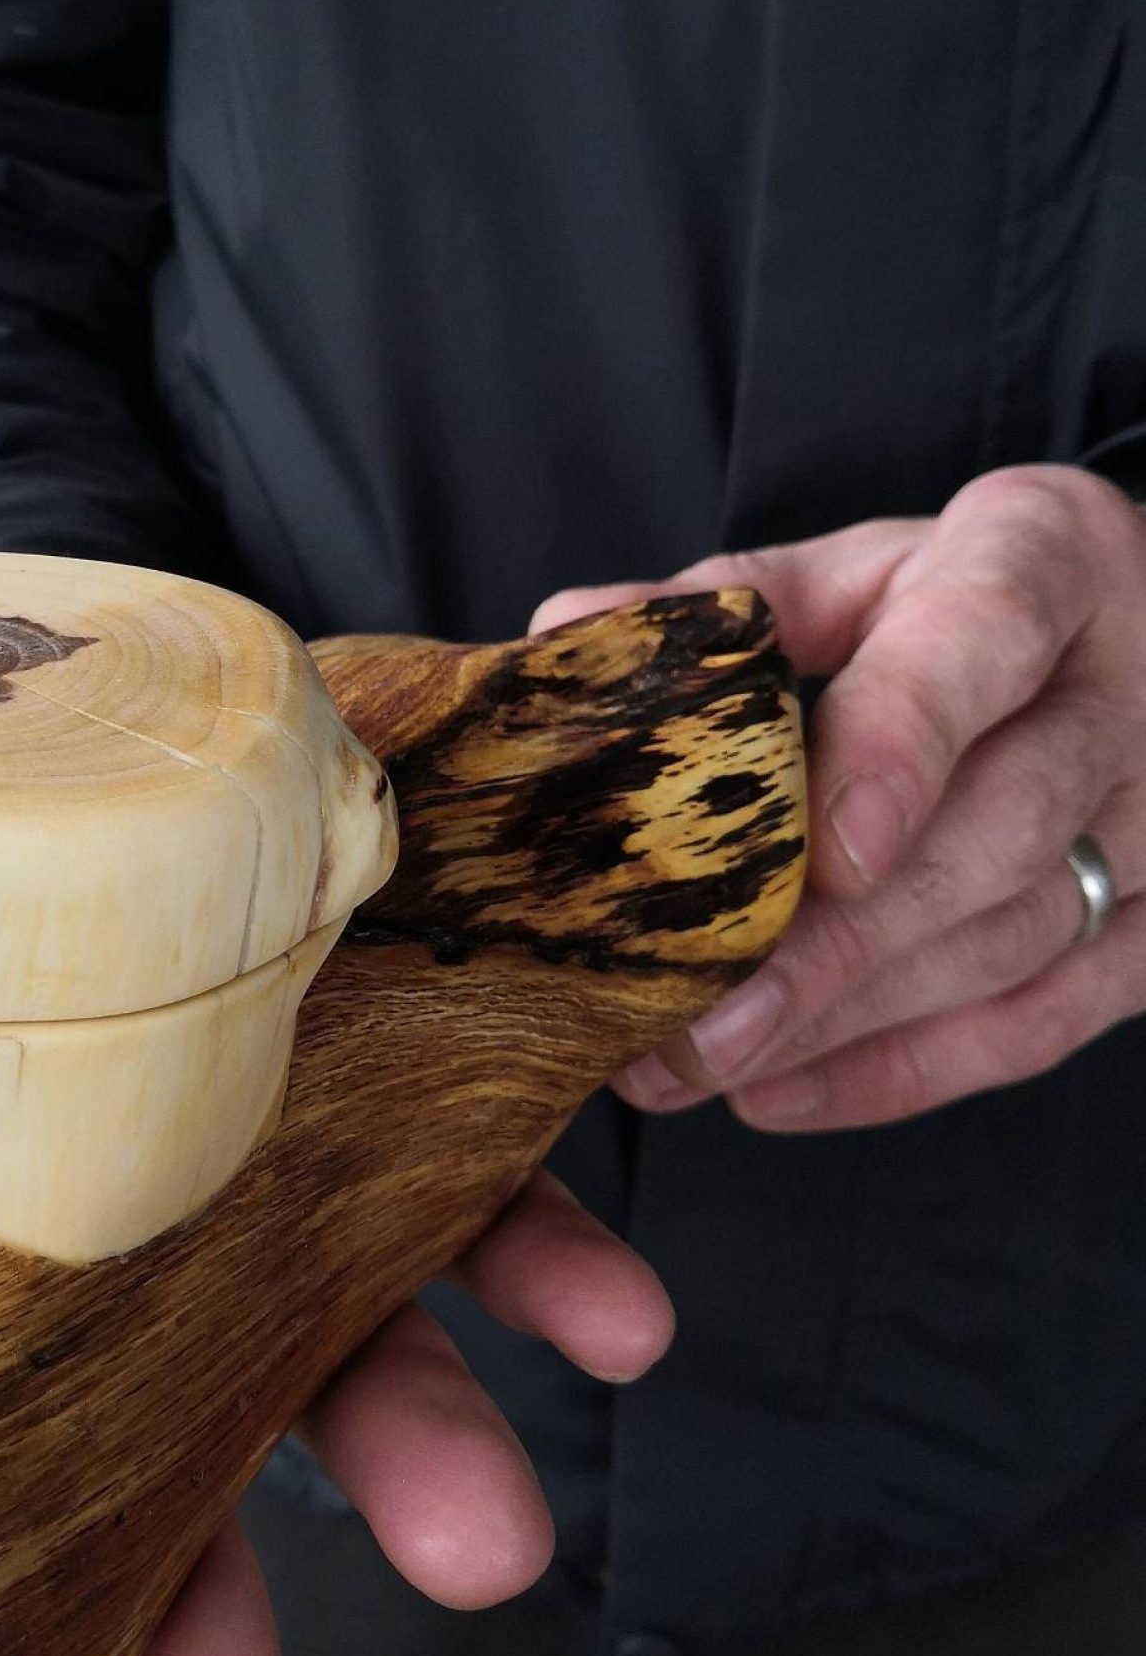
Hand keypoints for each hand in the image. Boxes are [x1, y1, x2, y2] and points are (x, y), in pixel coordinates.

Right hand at [0, 935, 674, 1655]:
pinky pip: (490, 1138)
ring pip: (382, 1291)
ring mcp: (286, 1129)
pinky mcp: (391, 1022)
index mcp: (9, 1238)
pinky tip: (612, 1312)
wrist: (46, 719)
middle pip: (236, 1393)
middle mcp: (158, 1214)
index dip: (112, 1586)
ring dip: (453, 1407)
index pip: (49, 1443)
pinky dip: (551, 1228)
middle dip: (300, 1509)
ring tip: (527, 1487)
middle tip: (347, 1638)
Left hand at [534, 464, 1145, 1130]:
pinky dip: (904, 1070)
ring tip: (700, 1065)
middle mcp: (1125, 694)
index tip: (824, 849)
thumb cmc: (949, 606)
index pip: (976, 645)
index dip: (899, 749)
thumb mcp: (851, 573)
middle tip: (705, 1017)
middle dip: (841, 940)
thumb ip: (721, 608)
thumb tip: (566, 633)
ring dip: (847, 1021)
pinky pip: (1042, 1022)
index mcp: (1040, 562)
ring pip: (1015, 939)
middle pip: (999, 828)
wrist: (1120, 641)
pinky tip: (778, 1094)